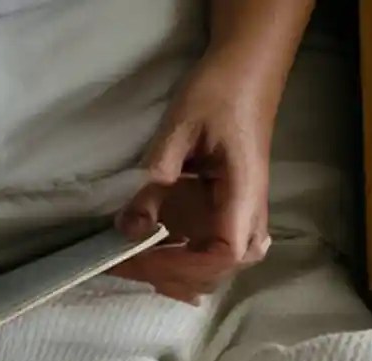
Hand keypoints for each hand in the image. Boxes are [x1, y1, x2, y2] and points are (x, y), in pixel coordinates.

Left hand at [113, 54, 275, 303]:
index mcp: (245, 194)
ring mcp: (244, 219)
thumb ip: (157, 174)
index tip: (140, 256)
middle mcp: (251, 216)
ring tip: (131, 263)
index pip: (222, 254)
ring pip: (214, 269)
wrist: (248, 75)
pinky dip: (181, 264)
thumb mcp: (181, 125)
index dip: (181, 265)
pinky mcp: (231, 215)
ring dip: (174, 273)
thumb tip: (130, 227)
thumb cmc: (220, 93)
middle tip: (119, 262)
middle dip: (168, 275)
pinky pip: (210, 254)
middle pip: (216, 271)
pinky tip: (151, 259)